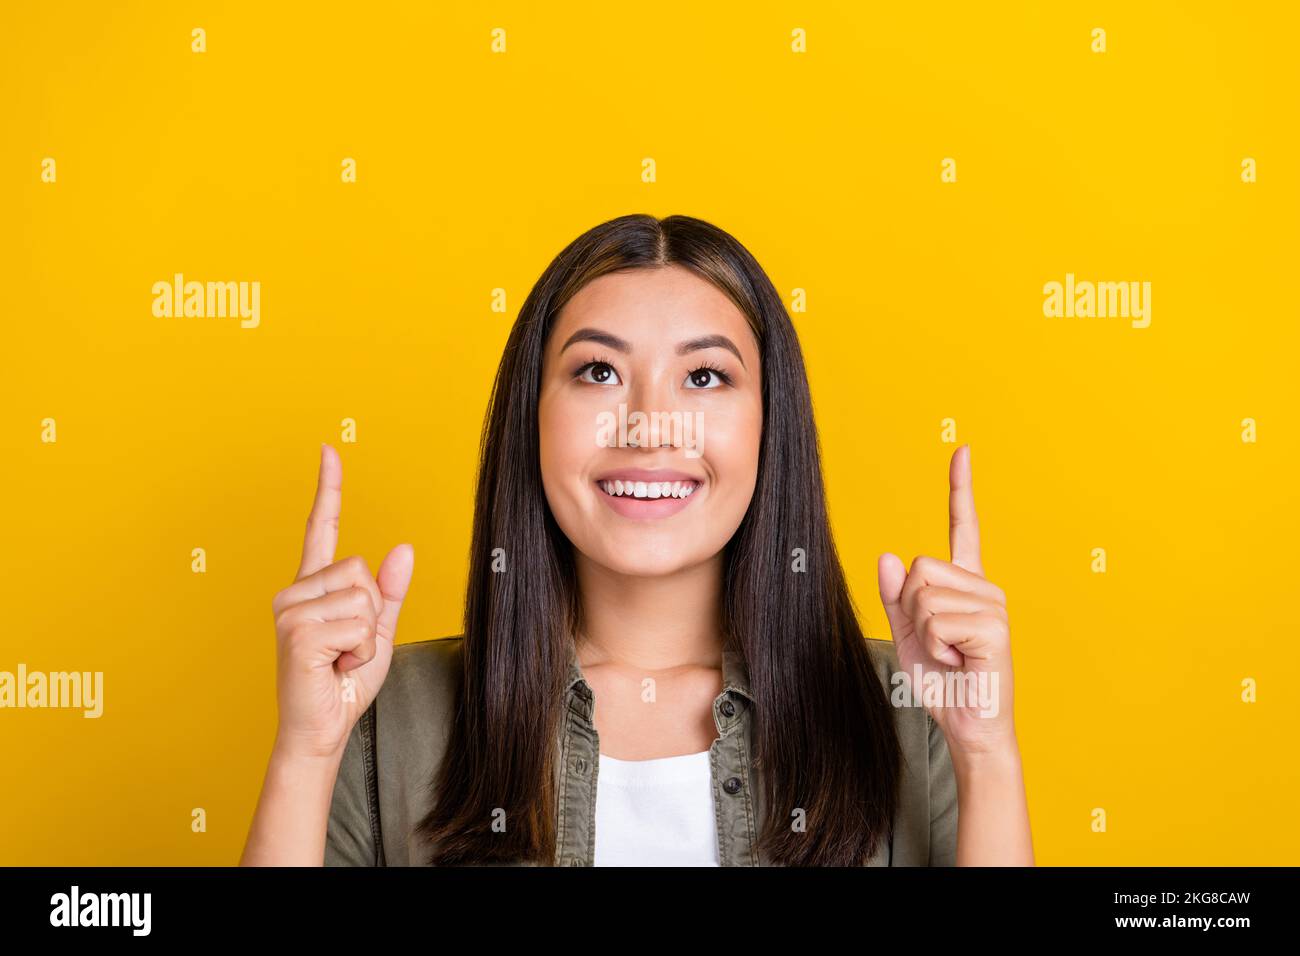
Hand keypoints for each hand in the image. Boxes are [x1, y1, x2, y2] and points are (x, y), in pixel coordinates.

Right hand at [269, 444, 413, 761]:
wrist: (320, 729)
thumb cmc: (343, 682)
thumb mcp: (378, 632)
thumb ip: (389, 593)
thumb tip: (403, 548)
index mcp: (314, 588)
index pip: (322, 529)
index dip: (328, 489)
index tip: (328, 450)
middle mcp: (295, 592)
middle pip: (362, 570)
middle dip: (371, 613)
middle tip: (346, 647)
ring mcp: (291, 610)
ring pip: (363, 597)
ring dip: (365, 637)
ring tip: (339, 658)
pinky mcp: (296, 632)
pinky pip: (357, 624)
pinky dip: (358, 651)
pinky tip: (333, 666)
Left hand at [877, 444, 1014, 756]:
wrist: (967, 727)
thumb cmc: (942, 683)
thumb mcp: (906, 636)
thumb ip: (896, 597)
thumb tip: (887, 556)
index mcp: (965, 584)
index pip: (964, 527)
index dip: (961, 488)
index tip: (963, 451)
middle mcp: (984, 587)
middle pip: (919, 567)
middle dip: (911, 609)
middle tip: (937, 644)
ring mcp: (993, 605)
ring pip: (923, 595)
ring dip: (923, 634)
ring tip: (950, 656)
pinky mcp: (994, 627)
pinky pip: (935, 621)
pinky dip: (934, 647)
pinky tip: (959, 662)